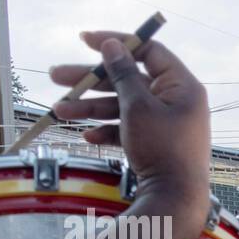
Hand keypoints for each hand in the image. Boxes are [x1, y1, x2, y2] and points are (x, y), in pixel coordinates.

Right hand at [50, 32, 210, 238]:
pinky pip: (129, 129)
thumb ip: (123, 73)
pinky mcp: (157, 144)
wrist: (175, 198)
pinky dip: (109, 131)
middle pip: (129, 80)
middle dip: (91, 81)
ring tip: (59, 111)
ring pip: (124, 106)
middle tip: (56, 76)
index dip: (117, 43)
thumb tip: (113, 44)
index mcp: (181, 86)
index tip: (85, 40)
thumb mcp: (138, 106)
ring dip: (91, 108)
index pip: (149, 51)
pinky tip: (88, 137)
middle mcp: (177, 101)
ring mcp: (167, 124)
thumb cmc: (162, 148)